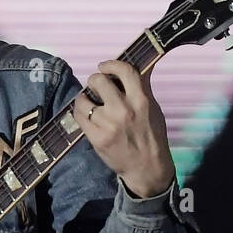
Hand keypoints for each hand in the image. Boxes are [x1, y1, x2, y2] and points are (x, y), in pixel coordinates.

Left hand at [71, 60, 175, 197]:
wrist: (146, 168)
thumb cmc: (151, 137)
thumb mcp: (153, 110)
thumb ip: (143, 89)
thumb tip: (141, 66)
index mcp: (141, 100)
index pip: (125, 71)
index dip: (111, 64)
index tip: (104, 66)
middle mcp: (124, 110)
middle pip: (99, 81)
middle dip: (94, 80)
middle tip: (95, 86)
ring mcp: (108, 124)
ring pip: (84, 99)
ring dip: (84, 97)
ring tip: (89, 101)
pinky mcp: (96, 137)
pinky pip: (79, 116)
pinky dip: (80, 111)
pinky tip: (85, 112)